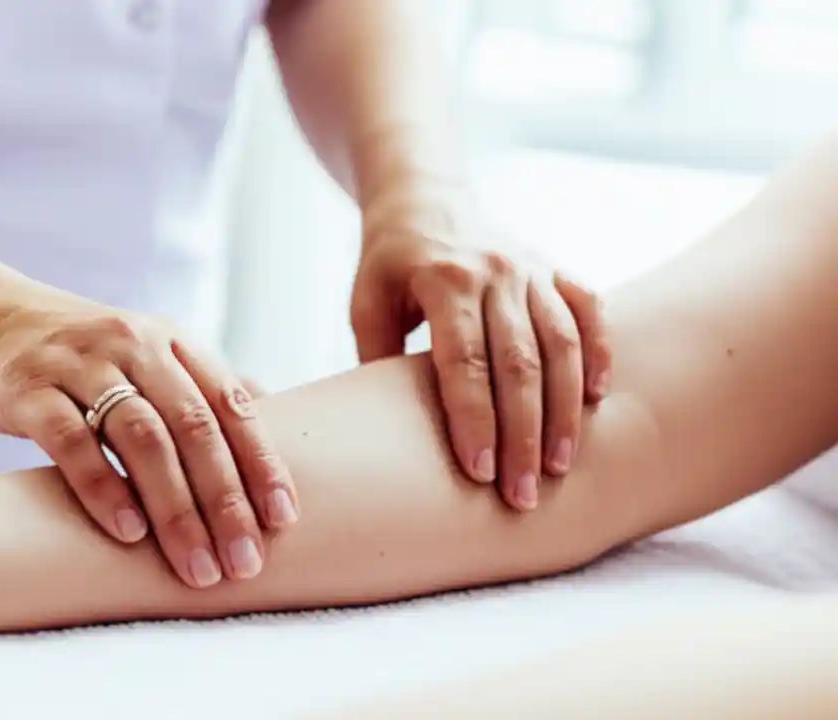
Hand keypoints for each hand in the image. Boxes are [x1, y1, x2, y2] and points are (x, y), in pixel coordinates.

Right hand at [0, 292, 298, 588]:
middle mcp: (134, 345)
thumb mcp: (146, 357)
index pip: (230, 404)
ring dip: (174, 508)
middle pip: (193, 426)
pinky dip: (104, 487)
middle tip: (242, 562)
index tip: (282, 520)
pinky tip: (128, 531)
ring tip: (195, 563)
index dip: (261, 462)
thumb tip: (277, 423)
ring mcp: (80, 364)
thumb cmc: (81, 358)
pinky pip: (71, 441)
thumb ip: (203, 388)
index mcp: (172, 342)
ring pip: (141, 437)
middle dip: (224, 500)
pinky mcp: (29, 389)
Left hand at [351, 226, 610, 510]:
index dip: (474, 420)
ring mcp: (532, 268)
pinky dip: (600, 354)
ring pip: (561, 344)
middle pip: (519, 363)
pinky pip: (590, 311)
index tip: (479, 473)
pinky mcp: (556, 267)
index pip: (464, 361)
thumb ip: (376, 357)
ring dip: (564, 411)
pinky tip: (598, 401)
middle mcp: (494, 271)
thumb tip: (387, 430)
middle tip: (523, 496)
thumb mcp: (367, 302)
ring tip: (560, 467)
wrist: (425, 200)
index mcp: (443, 280)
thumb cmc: (389, 264)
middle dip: (523, 436)